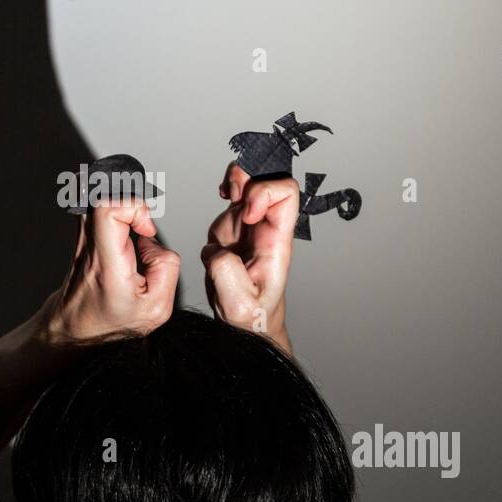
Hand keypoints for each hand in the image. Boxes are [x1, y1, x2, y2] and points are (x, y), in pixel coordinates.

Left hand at [43, 198, 179, 343]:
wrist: (76, 327)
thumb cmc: (110, 321)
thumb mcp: (156, 308)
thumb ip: (167, 267)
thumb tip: (152, 240)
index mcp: (107, 263)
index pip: (107, 209)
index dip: (134, 207)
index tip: (146, 229)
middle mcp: (90, 245)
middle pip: (102, 195)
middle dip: (132, 202)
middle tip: (141, 227)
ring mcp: (82, 237)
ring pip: (99, 197)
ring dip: (125, 207)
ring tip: (136, 230)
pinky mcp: (83, 234)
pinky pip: (99, 208)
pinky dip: (118, 212)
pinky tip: (126, 231)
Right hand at [201, 163, 299, 352]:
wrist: (247, 323)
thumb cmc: (252, 316)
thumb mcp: (238, 305)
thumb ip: (225, 274)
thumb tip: (215, 249)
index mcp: (277, 241)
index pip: (286, 195)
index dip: (264, 194)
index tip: (246, 214)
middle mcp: (266, 227)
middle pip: (267, 179)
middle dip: (247, 178)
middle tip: (231, 193)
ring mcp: (249, 225)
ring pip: (249, 182)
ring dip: (234, 181)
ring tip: (225, 195)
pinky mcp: (232, 227)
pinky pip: (233, 194)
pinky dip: (225, 187)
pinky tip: (221, 196)